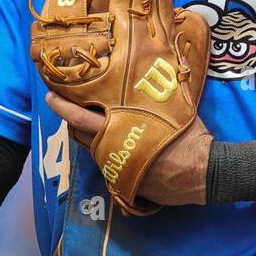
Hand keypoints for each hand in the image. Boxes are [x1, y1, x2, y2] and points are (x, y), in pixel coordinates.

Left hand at [45, 91, 211, 205]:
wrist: (205, 173)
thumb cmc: (189, 138)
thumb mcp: (172, 108)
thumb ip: (153, 95)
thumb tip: (150, 72)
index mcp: (121, 130)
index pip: (80, 118)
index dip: (61, 107)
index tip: (50, 95)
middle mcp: (112, 151)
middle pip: (78, 135)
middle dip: (69, 120)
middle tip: (63, 103)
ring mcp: (117, 169)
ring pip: (90, 150)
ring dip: (87, 136)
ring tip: (87, 120)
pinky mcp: (124, 183)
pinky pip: (106, 164)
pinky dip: (104, 152)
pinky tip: (112, 142)